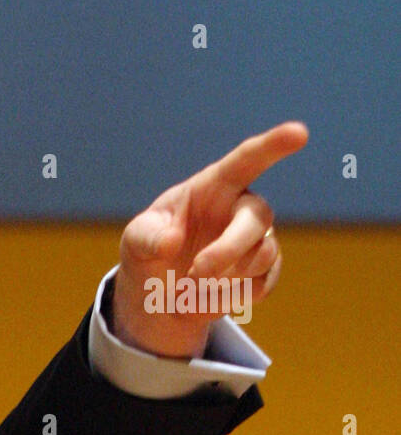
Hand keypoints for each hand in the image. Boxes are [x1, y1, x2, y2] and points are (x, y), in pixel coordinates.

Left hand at [111, 121, 308, 358]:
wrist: (159, 291)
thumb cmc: (149, 250)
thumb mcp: (135, 240)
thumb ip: (148, 237)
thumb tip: (171, 241)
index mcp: (214, 186)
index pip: (247, 160)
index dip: (273, 145)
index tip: (298, 133)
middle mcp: (242, 207)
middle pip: (258, 219)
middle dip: (228, 249)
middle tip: (196, 271)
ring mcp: (258, 239)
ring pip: (262, 256)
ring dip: (221, 280)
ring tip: (185, 289)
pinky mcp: (265, 271)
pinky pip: (260, 285)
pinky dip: (227, 299)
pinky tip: (199, 300)